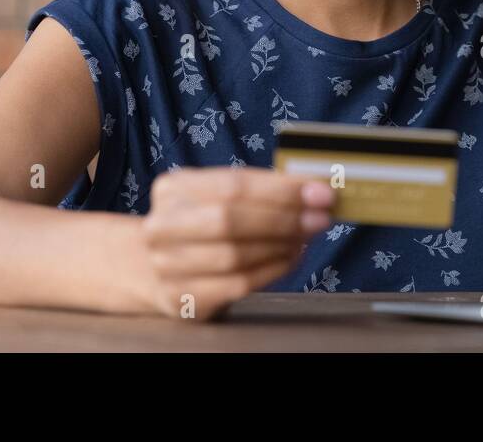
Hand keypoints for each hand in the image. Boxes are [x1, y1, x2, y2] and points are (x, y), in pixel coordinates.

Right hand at [139, 167, 333, 319]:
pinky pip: (236, 284)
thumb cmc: (203, 228)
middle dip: (283, 218)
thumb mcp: (219, 198)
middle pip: (230, 219)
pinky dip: (271, 270)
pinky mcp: (180, 298)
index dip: (281, 189)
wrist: (161, 270)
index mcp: (173, 188)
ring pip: (234, 255)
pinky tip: (289, 259)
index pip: (233, 184)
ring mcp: (166, 265)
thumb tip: (316, 189)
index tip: (321, 193)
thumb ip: (261, 192)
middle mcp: (162, 225)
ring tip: (304, 238)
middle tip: (320, 218)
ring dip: (280, 245)